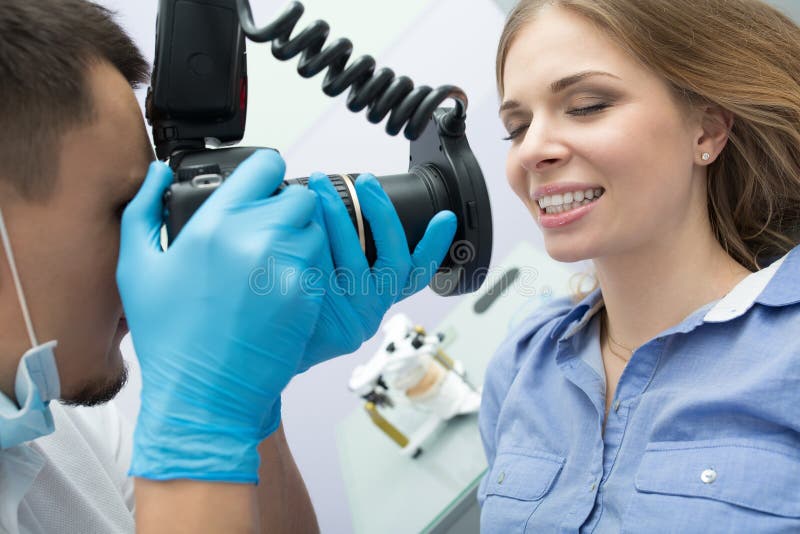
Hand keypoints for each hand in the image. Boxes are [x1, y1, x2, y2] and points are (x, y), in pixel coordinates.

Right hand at [117, 150, 326, 482]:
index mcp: (214, 224)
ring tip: (272, 264)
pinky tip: (280, 291)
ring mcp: (287, 268)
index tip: (262, 185)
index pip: (267, 165)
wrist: (202, 394)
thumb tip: (160, 172)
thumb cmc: (168, 335)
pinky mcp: (308, 296)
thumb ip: (143, 209)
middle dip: (287, 209)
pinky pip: (322, 266)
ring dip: (301, 239)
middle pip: (300, 198)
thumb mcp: (137, 268)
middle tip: (267, 232)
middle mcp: (256, 238)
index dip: (267, 172)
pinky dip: (308, 271)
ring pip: (316, 231)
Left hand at [301, 173, 456, 370]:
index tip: (444, 218)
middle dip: (381, 213)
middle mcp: (373, 308)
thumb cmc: (295, 304)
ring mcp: (357, 318)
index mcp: (377, 295)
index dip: (435, 245)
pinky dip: (312, 247)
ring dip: (338, 218)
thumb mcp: (325, 276)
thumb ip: (337, 248)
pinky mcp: (336, 328)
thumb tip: (329, 199)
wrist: (266, 348)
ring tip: (318, 191)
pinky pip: (327, 275)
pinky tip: (298, 226)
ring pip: (357, 260)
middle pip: (395, 258)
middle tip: (365, 181)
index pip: (415, 271)